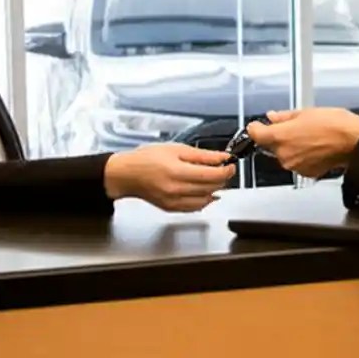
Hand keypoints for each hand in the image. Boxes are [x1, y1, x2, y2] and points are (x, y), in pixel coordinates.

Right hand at [104, 143, 234, 211]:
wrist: (127, 175)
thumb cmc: (147, 159)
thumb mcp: (176, 149)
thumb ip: (202, 155)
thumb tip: (222, 157)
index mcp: (177, 172)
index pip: (212, 175)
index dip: (226, 170)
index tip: (231, 164)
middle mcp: (176, 190)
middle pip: (211, 188)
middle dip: (222, 178)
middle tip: (224, 168)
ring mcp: (174, 202)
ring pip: (206, 199)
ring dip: (215, 189)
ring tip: (214, 178)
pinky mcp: (172, 209)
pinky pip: (195, 207)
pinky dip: (205, 200)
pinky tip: (205, 191)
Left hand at [248, 108, 358, 177]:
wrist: (354, 143)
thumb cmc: (335, 125)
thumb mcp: (306, 112)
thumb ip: (284, 117)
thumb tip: (273, 117)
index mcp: (280, 136)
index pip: (254, 134)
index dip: (256, 128)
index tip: (259, 125)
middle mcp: (284, 154)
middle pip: (270, 145)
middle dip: (278, 137)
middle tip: (295, 128)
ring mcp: (295, 166)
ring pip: (284, 155)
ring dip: (291, 147)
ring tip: (309, 137)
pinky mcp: (306, 173)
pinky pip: (297, 163)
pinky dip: (302, 157)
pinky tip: (315, 147)